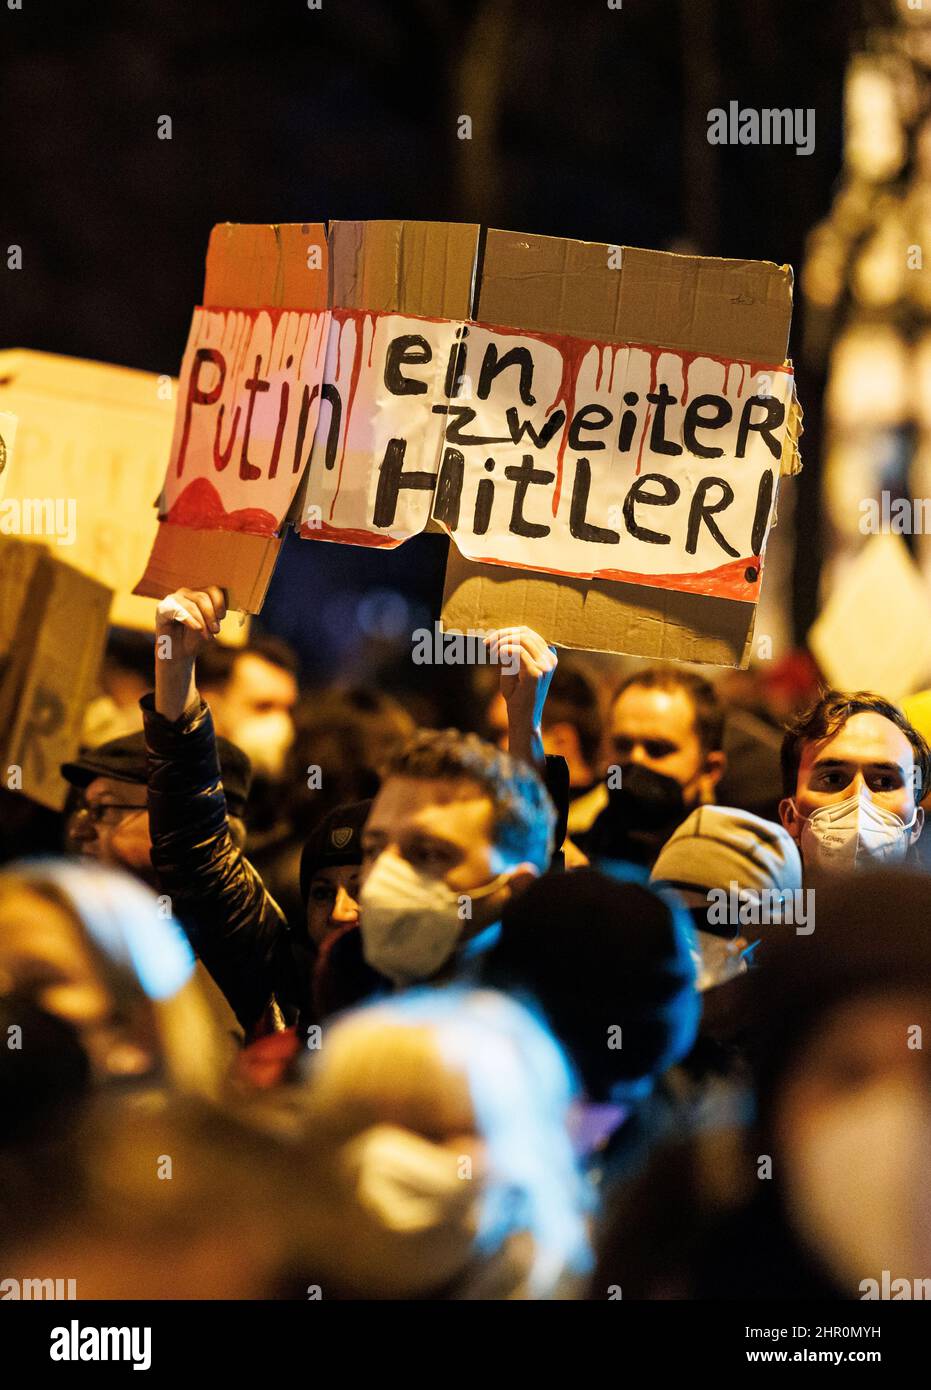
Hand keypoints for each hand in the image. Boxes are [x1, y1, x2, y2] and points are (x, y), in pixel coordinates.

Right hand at [155, 586, 226, 719]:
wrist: (180, 654)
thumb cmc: (196, 639)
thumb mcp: (211, 626)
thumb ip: (216, 616)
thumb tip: (223, 611)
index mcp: (200, 594)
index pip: (213, 589)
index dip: (220, 602)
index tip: (222, 617)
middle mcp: (186, 593)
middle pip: (203, 597)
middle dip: (211, 615)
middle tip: (215, 630)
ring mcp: (173, 599)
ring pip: (192, 603)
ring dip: (202, 620)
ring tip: (206, 635)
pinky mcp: (162, 609)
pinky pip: (178, 610)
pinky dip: (190, 619)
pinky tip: (197, 628)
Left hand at [485, 626, 556, 765]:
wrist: (522, 718)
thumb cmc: (517, 694)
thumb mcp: (514, 668)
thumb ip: (512, 651)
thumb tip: (501, 633)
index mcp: (549, 656)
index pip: (529, 632)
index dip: (508, 632)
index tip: (491, 640)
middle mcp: (550, 659)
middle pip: (525, 632)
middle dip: (502, 634)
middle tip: (487, 644)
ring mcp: (545, 666)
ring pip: (522, 638)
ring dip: (502, 642)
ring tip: (491, 652)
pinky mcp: (536, 673)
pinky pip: (517, 651)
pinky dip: (504, 650)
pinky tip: (496, 657)